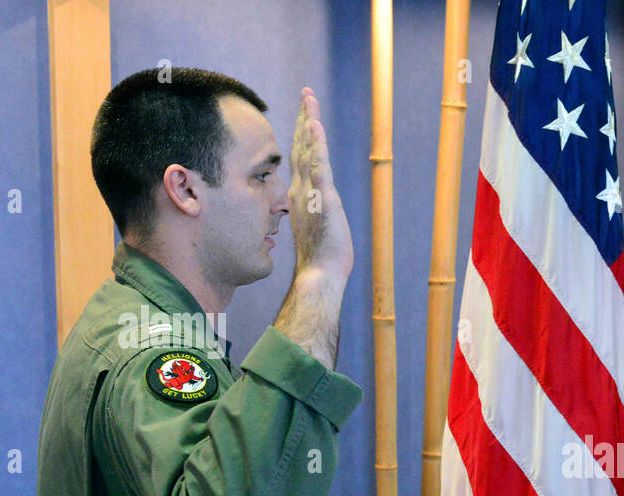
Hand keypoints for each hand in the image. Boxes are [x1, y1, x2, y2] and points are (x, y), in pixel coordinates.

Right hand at [287, 86, 352, 282]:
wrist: (319, 275)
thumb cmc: (319, 256)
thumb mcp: (315, 224)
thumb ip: (312, 207)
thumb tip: (313, 203)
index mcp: (300, 193)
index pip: (300, 156)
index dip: (302, 133)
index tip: (306, 111)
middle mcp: (302, 190)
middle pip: (302, 147)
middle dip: (305, 118)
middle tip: (307, 93)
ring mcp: (311, 194)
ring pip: (308, 153)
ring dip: (309, 125)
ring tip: (309, 101)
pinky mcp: (323, 202)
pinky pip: (319, 170)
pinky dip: (317, 149)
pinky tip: (316, 130)